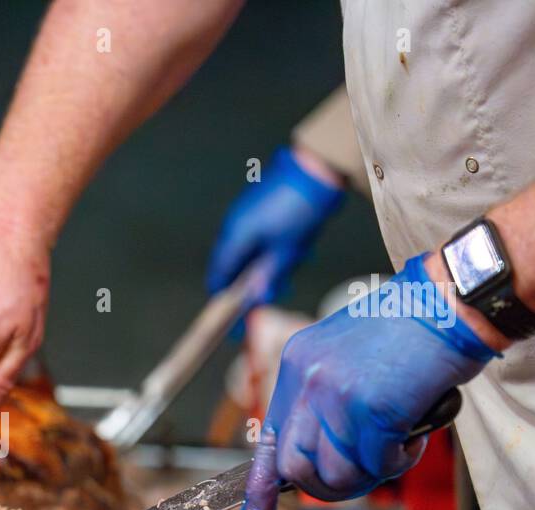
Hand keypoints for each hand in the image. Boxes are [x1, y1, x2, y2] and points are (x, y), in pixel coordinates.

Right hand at [206, 146, 343, 302]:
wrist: (315, 168)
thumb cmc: (300, 209)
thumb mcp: (287, 250)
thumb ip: (269, 276)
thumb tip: (256, 298)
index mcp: (235, 237)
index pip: (219, 276)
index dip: (224, 299)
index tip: (233, 317)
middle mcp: (232, 226)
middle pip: (229, 266)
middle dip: (247, 284)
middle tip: (268, 294)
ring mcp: (242, 215)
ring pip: (244, 252)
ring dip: (261, 267)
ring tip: (288, 270)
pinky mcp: (254, 207)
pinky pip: (253, 237)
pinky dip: (266, 251)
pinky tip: (290, 251)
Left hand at [233, 253, 499, 509]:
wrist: (449, 302)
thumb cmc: (407, 332)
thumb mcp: (344, 357)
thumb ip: (323, 399)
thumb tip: (315, 453)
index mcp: (296, 366)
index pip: (269, 438)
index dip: (261, 483)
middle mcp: (308, 380)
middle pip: (295, 466)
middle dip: (327, 487)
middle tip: (361, 478)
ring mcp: (338, 395)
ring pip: (336, 473)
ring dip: (369, 476)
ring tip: (393, 451)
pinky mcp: (374, 408)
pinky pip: (378, 464)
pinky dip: (399, 461)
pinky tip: (412, 438)